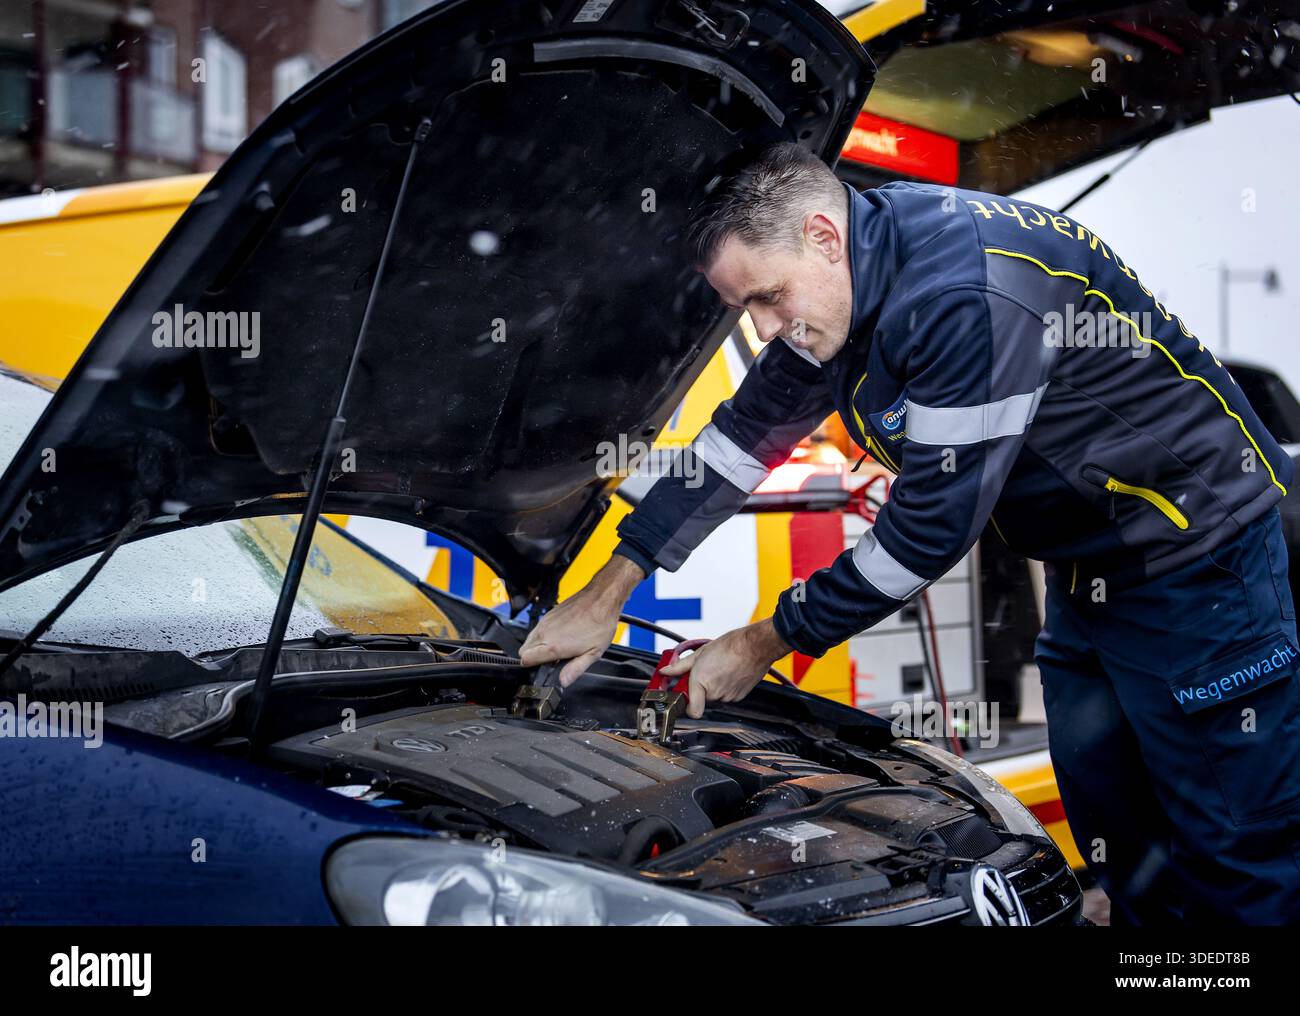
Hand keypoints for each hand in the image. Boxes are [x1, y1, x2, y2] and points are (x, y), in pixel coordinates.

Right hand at [518, 555, 644, 686]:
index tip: (542, 669)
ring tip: (557, 647)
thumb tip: (564, 681)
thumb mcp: (593, 653)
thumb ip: (575, 669)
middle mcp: (545, 633)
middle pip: (523, 651)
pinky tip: (560, 636)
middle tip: (550, 660)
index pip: (525, 660)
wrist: (601, 599)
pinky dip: (543, 636)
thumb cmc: (600, 624)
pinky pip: (537, 629)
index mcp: (554, 646)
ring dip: (537, 646)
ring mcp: (545, 622)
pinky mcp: (548, 615)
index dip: (531, 667)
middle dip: (533, 658)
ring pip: (529, 639)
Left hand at [659, 618, 790, 718]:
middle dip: (700, 688)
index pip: (691, 711)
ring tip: (718, 669)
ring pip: (715, 697)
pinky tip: (728, 672)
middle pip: (701, 699)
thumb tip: (666, 671)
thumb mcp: (700, 653)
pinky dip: (726, 687)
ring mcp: (728, 697)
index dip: (686, 706)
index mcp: (701, 682)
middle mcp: (715, 693)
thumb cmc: (731, 646)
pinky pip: (727, 696)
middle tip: (704, 671)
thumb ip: (680, 666)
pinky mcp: (739, 696)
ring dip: (713, 687)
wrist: (756, 646)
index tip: (684, 695)